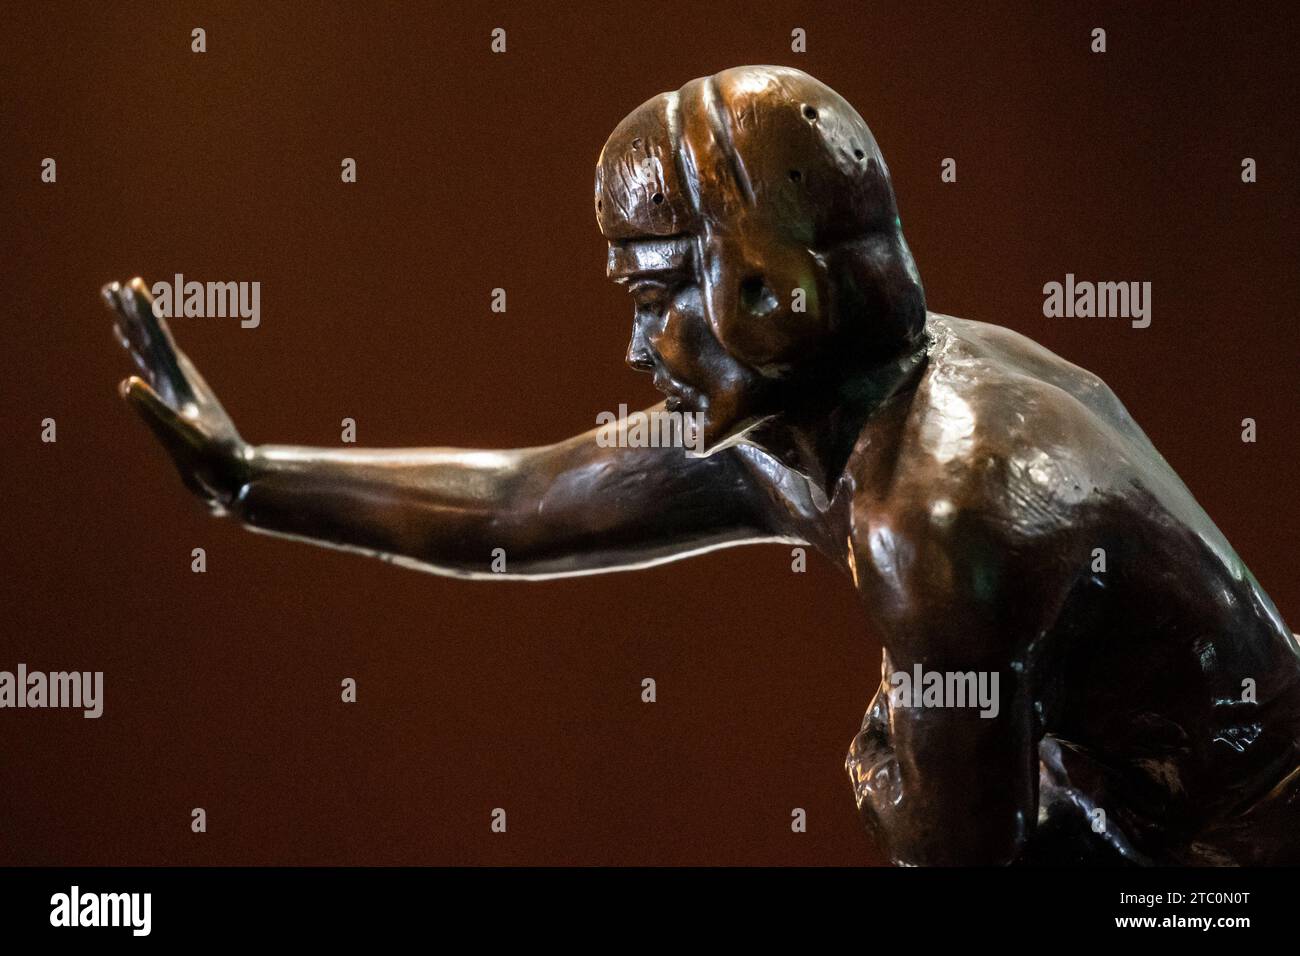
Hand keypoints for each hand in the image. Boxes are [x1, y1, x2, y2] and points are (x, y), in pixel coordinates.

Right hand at [103, 277, 250, 510]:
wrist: (233, 477)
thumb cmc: (209, 459)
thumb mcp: (179, 435)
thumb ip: (153, 410)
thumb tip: (127, 383)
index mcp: (179, 382)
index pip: (159, 339)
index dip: (145, 312)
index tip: (131, 285)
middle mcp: (179, 381)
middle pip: (152, 338)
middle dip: (132, 313)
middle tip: (112, 288)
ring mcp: (178, 391)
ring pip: (151, 352)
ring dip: (134, 330)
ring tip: (118, 310)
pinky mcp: (175, 405)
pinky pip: (152, 372)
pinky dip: (139, 357)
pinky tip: (132, 356)